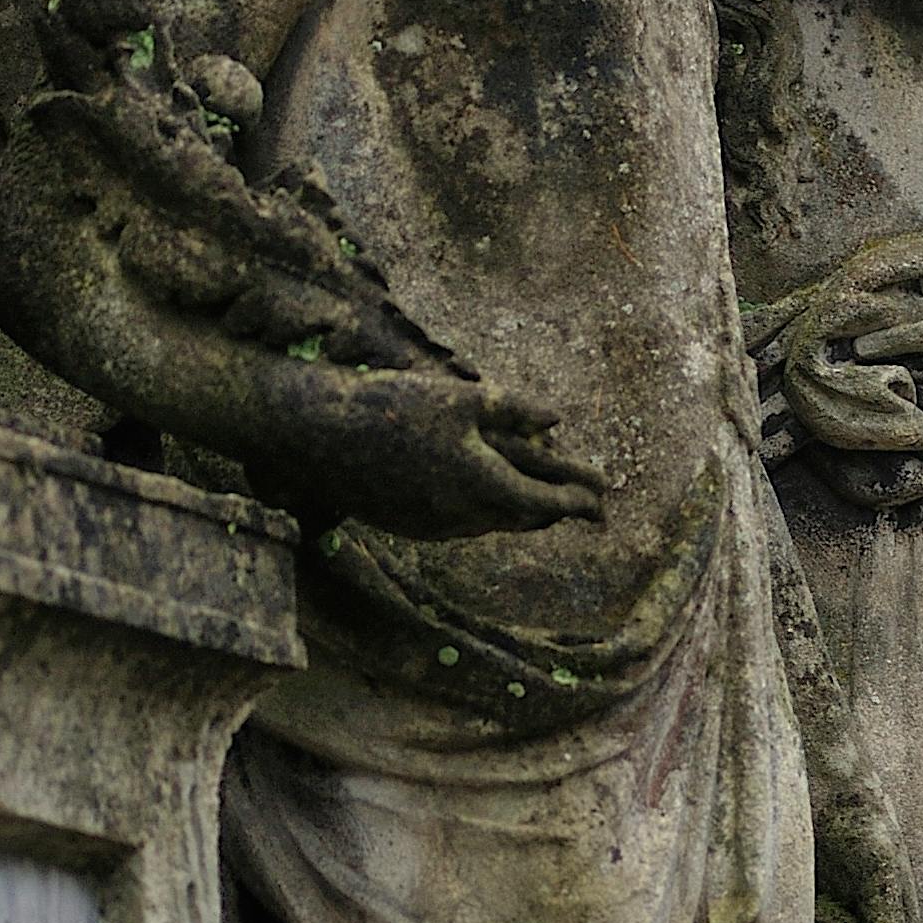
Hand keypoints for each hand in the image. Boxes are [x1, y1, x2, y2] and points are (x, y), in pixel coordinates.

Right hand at [262, 364, 605, 539]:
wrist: (320, 435)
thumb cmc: (393, 407)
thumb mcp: (461, 398)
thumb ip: (514, 409)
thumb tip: (557, 420)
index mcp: (479, 482)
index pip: (541, 500)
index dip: (574, 499)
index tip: (601, 497)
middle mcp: (460, 513)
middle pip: (521, 519)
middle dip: (556, 511)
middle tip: (588, 508)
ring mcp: (432, 524)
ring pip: (491, 524)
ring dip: (520, 514)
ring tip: (545, 506)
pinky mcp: (408, 524)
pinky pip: (461, 524)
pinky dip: (485, 513)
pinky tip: (486, 502)